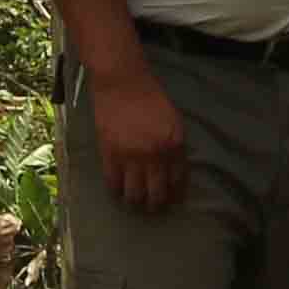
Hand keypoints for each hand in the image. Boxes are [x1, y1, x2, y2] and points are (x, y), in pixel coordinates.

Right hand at [87, 71, 190, 213]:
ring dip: (136, 202)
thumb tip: (173, 168)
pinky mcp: (110, 154)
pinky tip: (118, 191)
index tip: (173, 201)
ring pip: (134, 194)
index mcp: (174, 144)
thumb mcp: (173, 119)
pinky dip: (116, 191)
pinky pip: (113, 183)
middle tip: (153, 207)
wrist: (122, 81)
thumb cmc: (150, 95)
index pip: (178, 180)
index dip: (176, 195)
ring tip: (135, 202)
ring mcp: (131, 156)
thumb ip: (174, 144)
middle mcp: (155, 154)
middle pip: (157, 193)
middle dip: (156, 205)